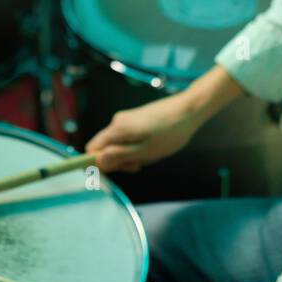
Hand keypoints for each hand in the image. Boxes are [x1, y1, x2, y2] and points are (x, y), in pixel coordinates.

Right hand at [85, 91, 203, 172]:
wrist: (189, 109)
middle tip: (138, 164)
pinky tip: (152, 148)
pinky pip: (127, 138)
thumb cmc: (169, 132)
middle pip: (104, 148)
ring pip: (117, 144)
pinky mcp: (135, 119)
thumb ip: (120, 156)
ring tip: (149, 155)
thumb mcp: (145, 151)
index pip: (92, 150)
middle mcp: (117, 122)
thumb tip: (98, 162)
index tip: (118, 172)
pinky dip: (135, 147)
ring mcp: (126, 119)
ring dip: (129, 155)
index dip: (99, 164)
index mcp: (117, 129)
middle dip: (118, 160)